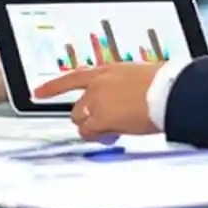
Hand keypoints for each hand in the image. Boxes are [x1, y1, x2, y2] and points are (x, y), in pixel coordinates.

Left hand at [34, 62, 163, 139]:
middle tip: (104, 125)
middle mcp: (97, 84)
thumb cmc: (164, 84)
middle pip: (77, 107)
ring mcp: (97, 100)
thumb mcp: (137, 77)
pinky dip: (99, 136)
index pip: (73, 77)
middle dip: (87, 118)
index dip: (52, 86)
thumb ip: (121, 87)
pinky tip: (112, 135)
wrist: (170, 90)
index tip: (37, 91)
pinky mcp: (101, 117)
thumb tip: (121, 101)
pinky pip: (90, 133)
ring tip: (113, 129)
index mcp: (107, 70)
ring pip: (81, 121)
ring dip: (94, 128)